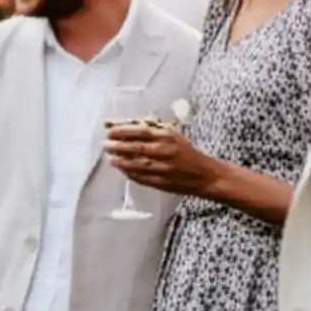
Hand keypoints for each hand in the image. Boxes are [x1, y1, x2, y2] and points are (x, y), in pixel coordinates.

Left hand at [105, 124, 220, 196]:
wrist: (205, 175)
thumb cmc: (187, 152)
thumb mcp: (173, 136)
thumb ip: (153, 132)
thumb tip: (127, 127)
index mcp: (168, 137)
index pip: (140, 131)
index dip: (122, 131)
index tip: (110, 131)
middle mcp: (165, 152)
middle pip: (135, 148)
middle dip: (117, 146)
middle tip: (105, 145)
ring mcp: (163, 168)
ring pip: (136, 164)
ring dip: (121, 161)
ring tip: (111, 159)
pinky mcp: (161, 182)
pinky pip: (141, 177)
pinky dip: (130, 173)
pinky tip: (122, 170)